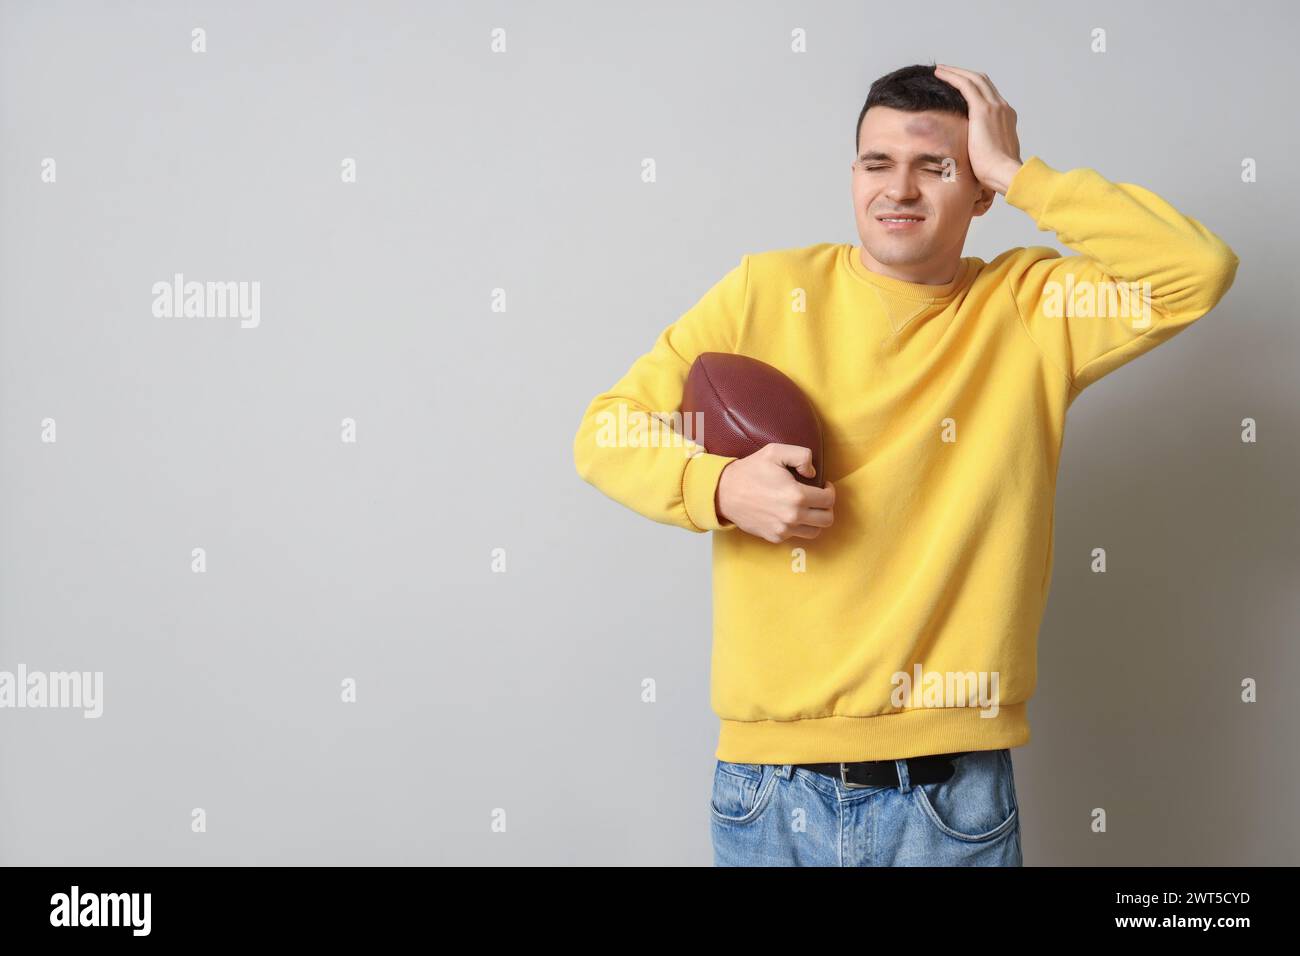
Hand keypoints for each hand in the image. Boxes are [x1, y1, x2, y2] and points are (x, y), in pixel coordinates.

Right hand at [715, 443, 835, 543]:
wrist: (724, 492)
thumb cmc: (750, 470)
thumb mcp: (775, 452)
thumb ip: (802, 455)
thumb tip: (813, 473)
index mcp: (797, 496)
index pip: (829, 500)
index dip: (829, 491)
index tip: (823, 486)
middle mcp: (792, 516)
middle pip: (827, 519)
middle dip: (827, 507)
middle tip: (818, 498)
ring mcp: (783, 529)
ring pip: (815, 531)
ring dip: (816, 519)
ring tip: (808, 508)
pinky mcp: (775, 537)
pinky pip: (796, 536)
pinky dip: (798, 526)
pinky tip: (790, 514)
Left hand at [933, 64, 1022, 193]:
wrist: (1005, 173)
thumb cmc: (996, 173)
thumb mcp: (990, 156)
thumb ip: (982, 149)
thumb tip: (970, 157)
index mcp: (1006, 118)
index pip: (989, 95)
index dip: (974, 88)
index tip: (959, 86)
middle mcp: (1002, 108)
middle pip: (982, 82)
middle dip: (964, 75)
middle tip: (946, 72)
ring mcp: (995, 107)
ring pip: (974, 79)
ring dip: (956, 72)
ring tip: (940, 70)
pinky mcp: (983, 110)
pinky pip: (966, 85)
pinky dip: (952, 77)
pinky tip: (939, 74)